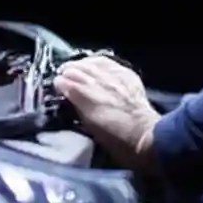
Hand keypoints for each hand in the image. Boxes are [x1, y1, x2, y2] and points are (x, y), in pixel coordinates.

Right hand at [53, 56, 162, 173]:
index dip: (59, 84)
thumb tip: (68, 95)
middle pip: (76, 70)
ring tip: (75, 66)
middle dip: (67, 71)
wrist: (146, 137)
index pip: (65, 83)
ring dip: (80, 64)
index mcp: (87, 99)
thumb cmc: (116, 141)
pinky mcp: (127, 75)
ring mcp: (113, 77)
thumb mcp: (90, 127)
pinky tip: (93, 62)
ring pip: (91, 63)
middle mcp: (98, 83)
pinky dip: (97, 61)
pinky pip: (108, 62)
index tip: (57, 86)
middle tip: (63, 75)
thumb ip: (78, 107)